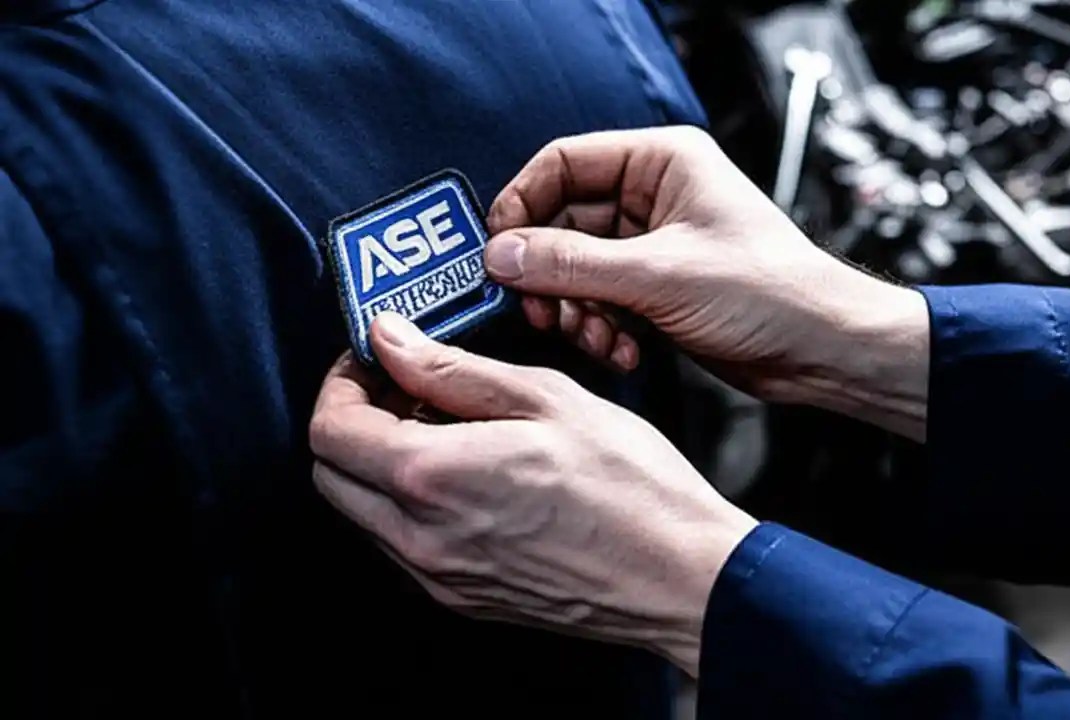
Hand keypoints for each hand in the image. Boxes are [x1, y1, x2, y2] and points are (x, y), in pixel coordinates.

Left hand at [309, 313, 757, 676]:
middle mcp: (422, 538)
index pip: (330, 428)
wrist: (681, 577)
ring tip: (447, 427)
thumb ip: (451, 369)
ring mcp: (440, 577)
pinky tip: (471, 473)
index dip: (341, 381)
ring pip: (364, 513)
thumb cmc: (631, 487)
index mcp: (433, 477)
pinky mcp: (464, 598)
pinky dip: (414, 503)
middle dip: (353, 422)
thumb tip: (388, 339)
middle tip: (404, 387)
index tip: (375, 358)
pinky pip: (404, 545)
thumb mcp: (545, 398)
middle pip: (331, 475)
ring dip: (382, 464)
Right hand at [485, 126, 930, 440]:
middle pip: (562, 223)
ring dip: (574, 309)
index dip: (522, 205)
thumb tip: (502, 255)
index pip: (562, 164)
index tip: (498, 251)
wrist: (822, 350)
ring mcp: (652, 244)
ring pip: (575, 269)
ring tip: (594, 338)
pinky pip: (599, 300)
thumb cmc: (772, 292)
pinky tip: (622, 352)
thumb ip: (573, 264)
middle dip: (549, 274)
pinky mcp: (655, 288)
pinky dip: (600, 328)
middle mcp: (653, 196)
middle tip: (542, 311)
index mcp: (661, 162)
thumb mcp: (660, 275)